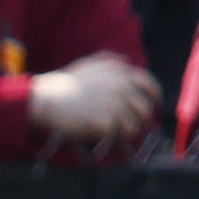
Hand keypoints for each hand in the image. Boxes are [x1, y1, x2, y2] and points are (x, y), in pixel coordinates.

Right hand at [28, 53, 160, 143]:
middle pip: (146, 105)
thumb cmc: (62, 84)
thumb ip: (109, 60)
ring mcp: (115, 104)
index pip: (148, 83)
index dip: (154, 96)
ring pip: (137, 121)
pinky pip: (124, 133)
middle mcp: (121, 86)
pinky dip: (121, 137)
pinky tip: (112, 137)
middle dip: (145, 117)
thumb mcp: (87, 64)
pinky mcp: (107, 121)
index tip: (153, 104)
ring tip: (123, 134)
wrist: (44, 100)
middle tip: (139, 125)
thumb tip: (125, 60)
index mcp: (119, 72)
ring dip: (133, 129)